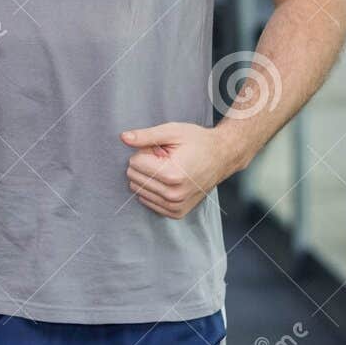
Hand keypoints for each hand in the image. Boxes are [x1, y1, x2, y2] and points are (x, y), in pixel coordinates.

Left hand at [121, 122, 240, 218]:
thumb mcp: (172, 131)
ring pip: (138, 190)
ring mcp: (175, 206)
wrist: (222, 157)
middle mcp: (174, 195)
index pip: (134, 163)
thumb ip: (146, 136)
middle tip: (165, 159)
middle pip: (134, 178)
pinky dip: (153, 189)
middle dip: (145, 165)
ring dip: (149, 177)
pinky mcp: (176, 213)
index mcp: (172, 175)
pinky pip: (147, 201)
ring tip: (169, 168)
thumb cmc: (197, 142)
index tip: (162, 150)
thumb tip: (123, 138)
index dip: (145, 152)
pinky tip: (168, 181)